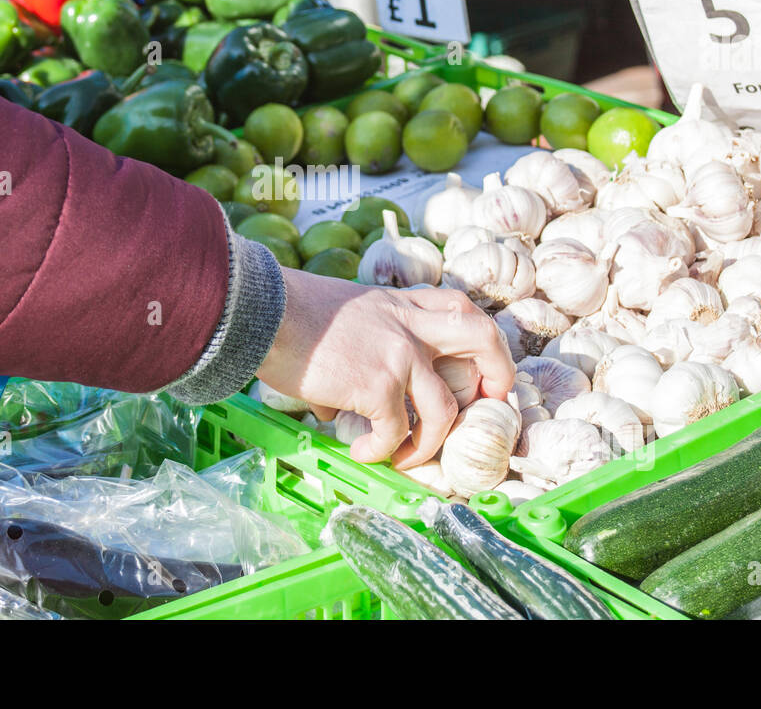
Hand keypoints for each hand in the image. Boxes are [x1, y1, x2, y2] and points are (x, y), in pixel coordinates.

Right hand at [256, 269, 515, 467]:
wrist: (262, 312)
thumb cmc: (287, 313)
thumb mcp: (341, 312)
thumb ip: (360, 344)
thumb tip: (339, 403)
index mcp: (399, 304)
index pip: (457, 307)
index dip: (482, 337)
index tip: (481, 366)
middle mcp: (408, 325)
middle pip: (481, 337)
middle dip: (498, 373)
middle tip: (487, 403)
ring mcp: (399, 355)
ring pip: (444, 408)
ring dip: (430, 443)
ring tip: (405, 457)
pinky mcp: (378, 385)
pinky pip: (396, 433)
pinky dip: (382, 451)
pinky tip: (362, 452)